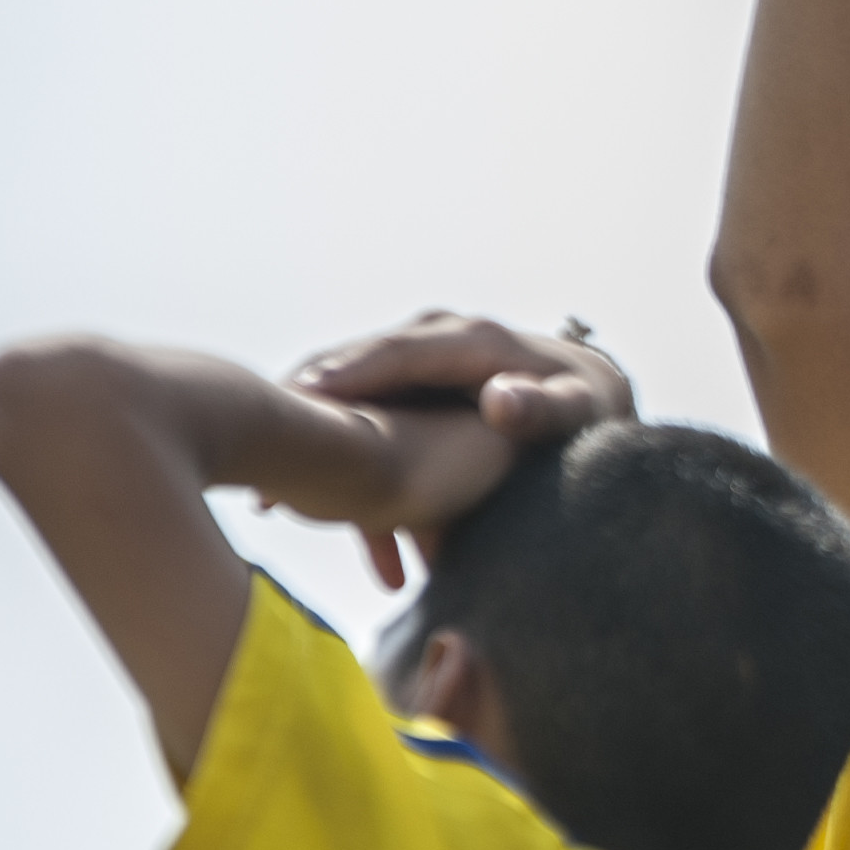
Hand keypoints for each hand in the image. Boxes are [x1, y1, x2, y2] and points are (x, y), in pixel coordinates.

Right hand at [293, 311, 633, 585]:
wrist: (585, 398)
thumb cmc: (582, 409)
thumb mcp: (574, 410)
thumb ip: (542, 409)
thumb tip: (500, 401)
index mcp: (469, 341)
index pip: (398, 353)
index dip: (351, 375)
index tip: (305, 399)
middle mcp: (429, 344)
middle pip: (353, 376)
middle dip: (306, 417)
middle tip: (264, 463)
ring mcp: (409, 367)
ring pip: (346, 402)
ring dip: (311, 448)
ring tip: (274, 501)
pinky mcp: (401, 392)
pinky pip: (355, 421)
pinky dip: (330, 461)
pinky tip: (299, 508)